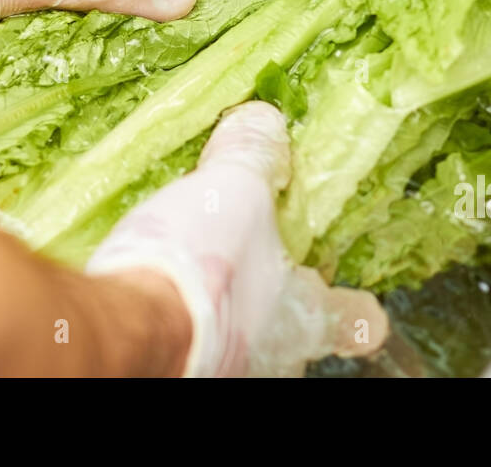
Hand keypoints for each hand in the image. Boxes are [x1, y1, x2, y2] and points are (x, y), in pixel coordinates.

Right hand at [86, 102, 388, 375]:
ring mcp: (226, 369)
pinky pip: (194, 343)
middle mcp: (275, 356)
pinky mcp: (180, 370)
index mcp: (305, 315)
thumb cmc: (202, 264)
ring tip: (198, 269)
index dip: (356, 306)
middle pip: (293, 334)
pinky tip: (159, 289)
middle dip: (275, 300)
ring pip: (241, 341)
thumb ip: (255, 155)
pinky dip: (184, 317)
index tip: (352, 293)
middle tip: (254, 262)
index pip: (359, 323)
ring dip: (226, 310)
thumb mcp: (233, 188)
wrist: (131, 326)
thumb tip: (265, 120)